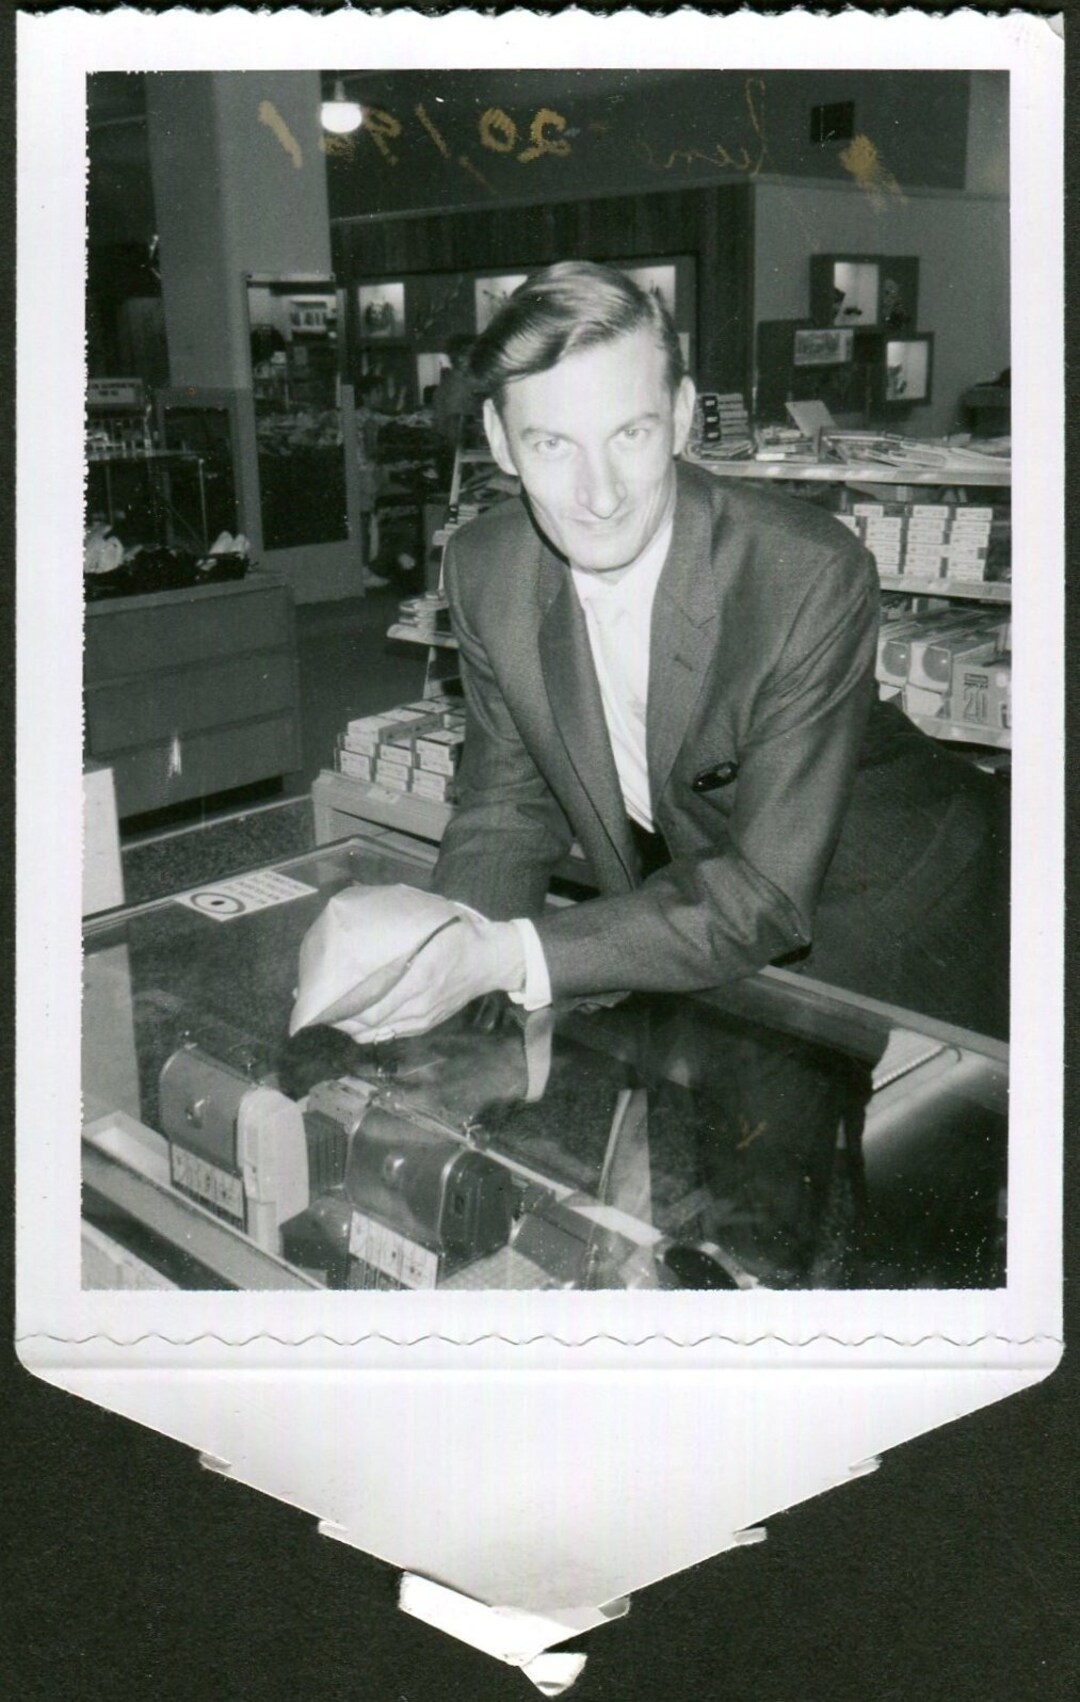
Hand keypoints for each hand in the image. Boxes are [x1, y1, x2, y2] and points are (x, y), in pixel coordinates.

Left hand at [334, 914, 525, 1041]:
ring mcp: (422, 1018)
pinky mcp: (425, 1024)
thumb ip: (399, 933)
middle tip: (318, 1006)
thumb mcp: (430, 926)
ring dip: (351, 1027)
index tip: (322, 997)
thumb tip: (363, 928)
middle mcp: (419, 1005)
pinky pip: (390, 1034)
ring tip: (332, 1014)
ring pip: (377, 1033)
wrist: (488, 962)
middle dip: (339, 1018)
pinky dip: (369, 1030)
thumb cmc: (457, 938)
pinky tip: (357, 1020)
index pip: (372, 1005)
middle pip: (369, 1024)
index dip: (343, 1007)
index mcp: (419, 978)